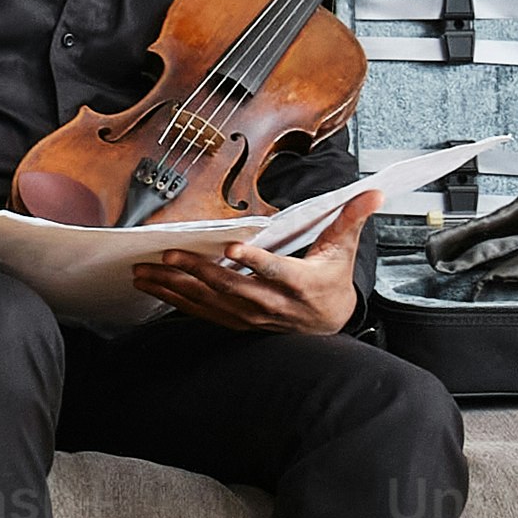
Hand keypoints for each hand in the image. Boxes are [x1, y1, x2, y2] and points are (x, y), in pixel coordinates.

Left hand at [139, 193, 373, 335]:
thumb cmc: (330, 282)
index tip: (234, 249)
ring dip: (175, 286)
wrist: (325, 324)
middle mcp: (271, 302)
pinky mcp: (235, 321)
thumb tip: (372, 193)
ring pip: (209, 300)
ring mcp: (250, 315)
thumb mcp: (342, 251)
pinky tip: (152, 287)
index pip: (275, 270)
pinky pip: (200, 311)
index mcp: (299, 282)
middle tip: (169, 255)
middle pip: (231, 285)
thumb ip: (349, 220)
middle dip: (197, 270)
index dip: (255, 261)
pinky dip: (174, 299)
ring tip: (145, 272)